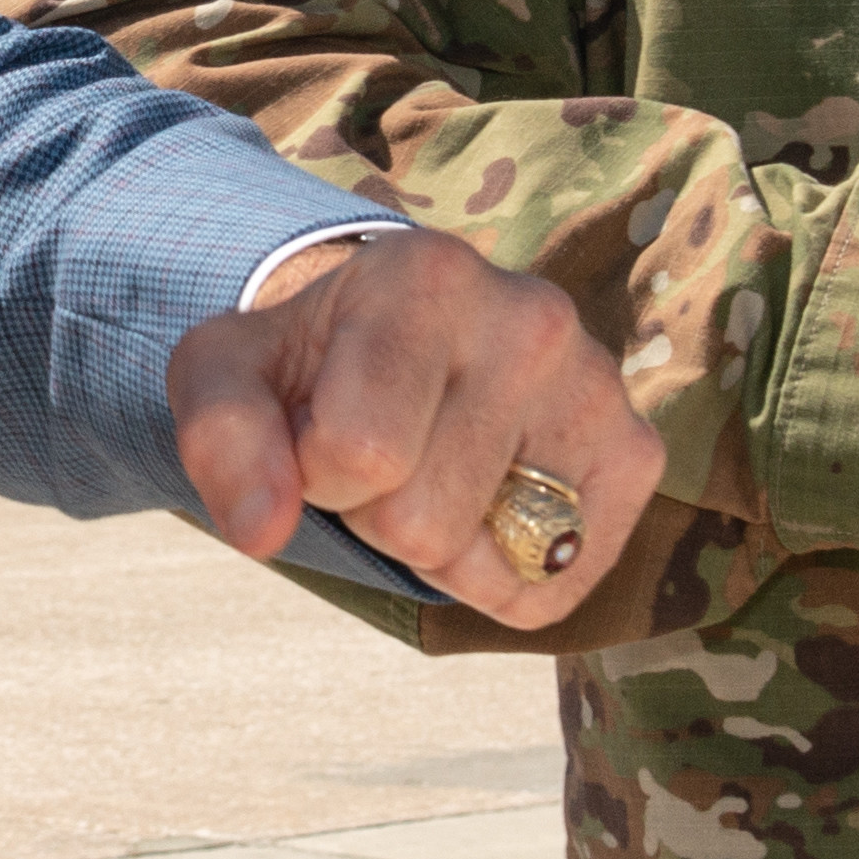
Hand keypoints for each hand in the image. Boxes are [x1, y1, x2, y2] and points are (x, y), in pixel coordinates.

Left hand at [171, 228, 656, 635]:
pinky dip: (505, 580)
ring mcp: (595, 383)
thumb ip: (223, 440)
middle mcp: (532, 315)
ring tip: (432, 469)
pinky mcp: (635, 452)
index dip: (315, 471)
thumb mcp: (226, 376)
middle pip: (420, 519)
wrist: (396, 339)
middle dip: (377, 513)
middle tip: (384, 454)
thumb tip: (261, 528)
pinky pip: (558, 583)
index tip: (321, 426)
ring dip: (440, 548)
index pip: (356, 453)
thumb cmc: (308, 364)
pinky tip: (485, 508)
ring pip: (488, 560)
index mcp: (426, 275)